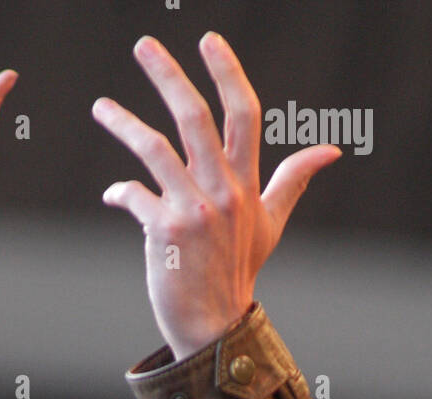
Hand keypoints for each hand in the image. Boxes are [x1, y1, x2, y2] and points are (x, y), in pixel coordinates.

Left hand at [92, 32, 341, 358]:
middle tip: (143, 45)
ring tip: (100, 107)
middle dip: (168, 76)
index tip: (208, 39)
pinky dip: (120, 192)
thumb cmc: (238, 273)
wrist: (213, 325)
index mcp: (246, 184)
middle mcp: (222, 192)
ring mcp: (193, 211)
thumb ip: (293, 181)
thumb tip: (331, 149)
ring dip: (123, 124)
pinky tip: (113, 195)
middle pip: (195, 118)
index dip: (227, 72)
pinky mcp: (165, 231)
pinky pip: (134, 196)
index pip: (243, 114)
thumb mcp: (271, 225)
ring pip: (155, 149)